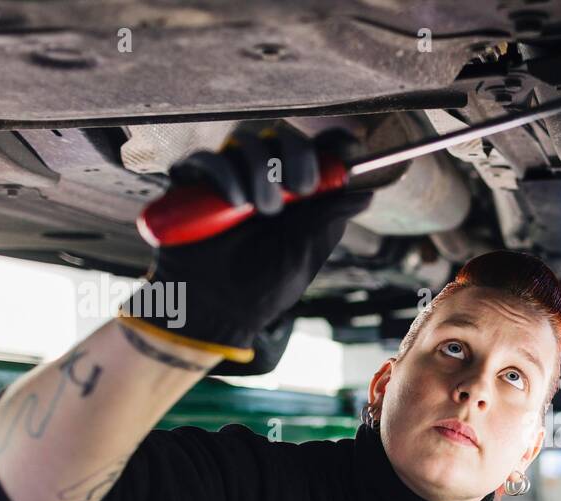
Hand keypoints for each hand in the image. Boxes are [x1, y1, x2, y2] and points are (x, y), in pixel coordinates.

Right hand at [120, 121, 373, 362]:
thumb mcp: (309, 248)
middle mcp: (264, 177)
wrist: (221, 308)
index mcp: (296, 191)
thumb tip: (367, 191)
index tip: (349, 146)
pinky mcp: (193, 184)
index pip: (316, 150)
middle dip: (296, 153)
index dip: (334, 142)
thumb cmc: (267, 285)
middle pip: (282, 133)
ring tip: (263, 211)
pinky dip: (223, 173)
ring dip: (260, 170)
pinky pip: (206, 158)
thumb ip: (334, 214)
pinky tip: (236, 202)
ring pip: (245, 140)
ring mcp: (229, 177)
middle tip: (300, 188)